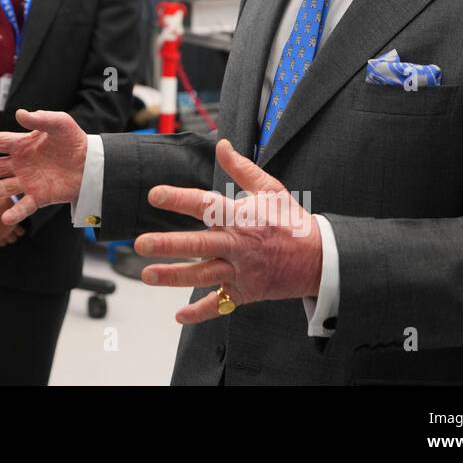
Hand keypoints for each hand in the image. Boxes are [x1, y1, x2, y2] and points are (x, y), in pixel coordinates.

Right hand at [0, 109, 87, 225]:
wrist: (91, 163)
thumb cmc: (73, 140)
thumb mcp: (60, 123)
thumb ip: (40, 119)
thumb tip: (20, 114)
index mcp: (22, 144)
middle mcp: (21, 163)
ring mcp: (28, 181)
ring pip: (4, 188)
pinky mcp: (40, 196)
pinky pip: (25, 205)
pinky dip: (15, 212)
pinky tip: (5, 218)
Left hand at [132, 139, 322, 323]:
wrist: (321, 259)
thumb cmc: (291, 221)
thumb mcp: (271, 189)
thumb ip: (242, 168)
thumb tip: (222, 145)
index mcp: (242, 218)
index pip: (206, 205)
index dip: (180, 199)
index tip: (155, 195)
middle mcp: (239, 245)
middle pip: (199, 245)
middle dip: (169, 245)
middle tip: (141, 243)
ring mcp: (242, 271)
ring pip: (203, 275)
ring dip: (174, 277)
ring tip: (147, 275)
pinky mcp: (246, 292)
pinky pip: (220, 304)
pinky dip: (200, 313)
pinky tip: (179, 316)